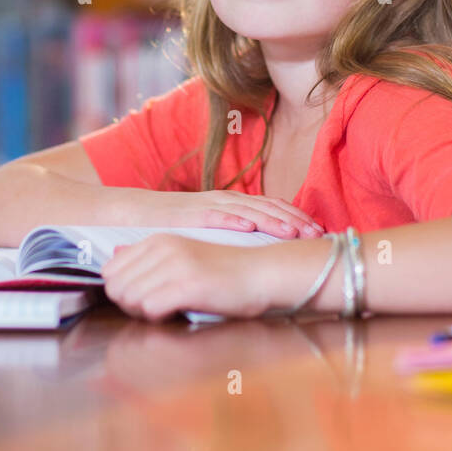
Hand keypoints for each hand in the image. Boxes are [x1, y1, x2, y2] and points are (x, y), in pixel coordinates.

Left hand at [101, 234, 273, 320]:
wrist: (261, 273)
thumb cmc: (222, 270)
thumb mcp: (181, 254)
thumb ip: (146, 255)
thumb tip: (114, 253)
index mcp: (158, 240)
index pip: (110, 270)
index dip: (121, 289)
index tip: (141, 297)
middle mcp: (163, 248)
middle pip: (116, 287)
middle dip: (128, 304)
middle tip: (153, 308)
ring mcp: (176, 265)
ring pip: (130, 298)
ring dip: (142, 313)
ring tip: (165, 311)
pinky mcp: (189, 285)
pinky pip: (151, 308)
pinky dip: (158, 317)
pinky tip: (176, 313)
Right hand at [131, 187, 323, 240]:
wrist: (133, 211)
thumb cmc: (172, 224)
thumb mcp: (208, 229)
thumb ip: (232, 235)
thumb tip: (259, 249)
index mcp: (230, 203)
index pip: (270, 206)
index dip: (296, 217)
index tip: (318, 230)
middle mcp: (223, 200)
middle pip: (267, 206)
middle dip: (294, 219)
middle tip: (318, 233)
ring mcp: (207, 205)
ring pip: (247, 209)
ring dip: (273, 220)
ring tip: (295, 231)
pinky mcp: (189, 214)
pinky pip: (214, 215)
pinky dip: (233, 219)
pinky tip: (249, 227)